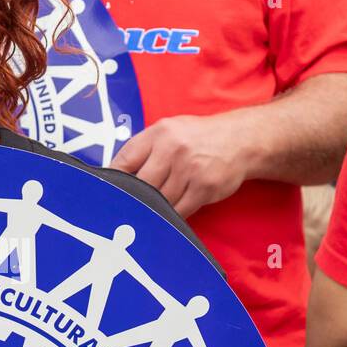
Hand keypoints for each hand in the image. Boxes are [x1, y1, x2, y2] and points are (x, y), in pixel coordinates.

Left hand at [111, 113, 249, 218]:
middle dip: (133, 199)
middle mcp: (173, 149)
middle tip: (126, 210)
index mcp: (159, 133)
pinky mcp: (204, 188)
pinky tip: (168, 216)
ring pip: (160, 201)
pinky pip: (179, 211)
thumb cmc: (198, 138)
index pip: (124, 160)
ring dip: (154, 210)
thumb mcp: (169, 130)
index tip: (106, 193)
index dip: (112, 181)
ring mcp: (190, 169)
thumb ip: (143, 149)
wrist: (241, 139)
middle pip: (140, 186)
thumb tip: (114, 175)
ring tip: (149, 213)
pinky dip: (172, 216)